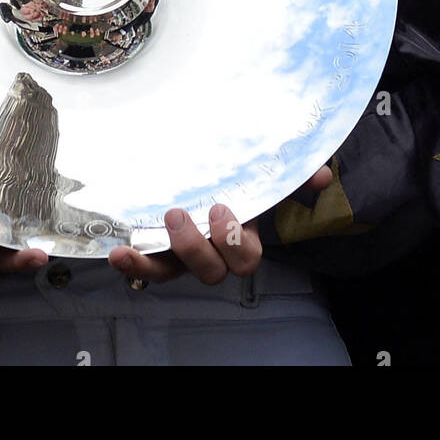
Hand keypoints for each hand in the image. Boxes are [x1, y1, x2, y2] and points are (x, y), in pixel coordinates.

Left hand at [108, 164, 332, 284]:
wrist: (211, 166)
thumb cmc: (244, 174)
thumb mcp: (268, 171)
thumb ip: (294, 173)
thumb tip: (321, 174)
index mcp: (241, 239)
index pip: (245, 259)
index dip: (233, 241)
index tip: (221, 207)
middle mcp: (213, 253)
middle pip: (210, 272)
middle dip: (195, 247)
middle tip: (178, 213)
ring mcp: (182, 253)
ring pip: (173, 274)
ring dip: (156, 263)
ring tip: (138, 240)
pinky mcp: (156, 248)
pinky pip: (146, 266)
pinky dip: (132, 265)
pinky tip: (118, 253)